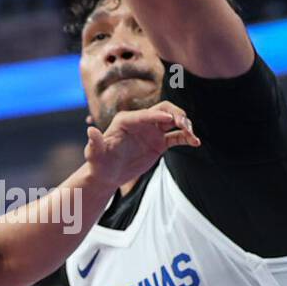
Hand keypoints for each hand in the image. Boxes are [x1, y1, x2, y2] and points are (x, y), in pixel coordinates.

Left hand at [84, 101, 198, 190]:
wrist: (107, 175)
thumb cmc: (99, 163)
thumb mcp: (95, 155)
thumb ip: (95, 143)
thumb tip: (90, 131)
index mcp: (126, 120)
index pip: (145, 114)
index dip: (157, 116)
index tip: (170, 120)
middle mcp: (141, 122)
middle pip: (163, 110)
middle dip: (176, 115)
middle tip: (186, 126)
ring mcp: (152, 131)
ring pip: (173, 122)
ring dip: (185, 125)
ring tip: (193, 136)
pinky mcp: (159, 143)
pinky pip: (176, 137)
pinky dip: (186, 138)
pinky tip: (196, 143)